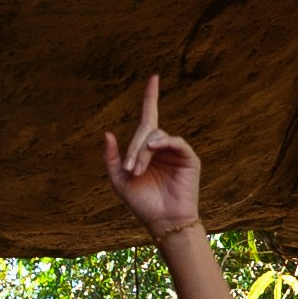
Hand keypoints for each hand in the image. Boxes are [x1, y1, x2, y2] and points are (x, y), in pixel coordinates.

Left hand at [100, 73, 204, 241]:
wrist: (162, 221)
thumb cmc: (142, 203)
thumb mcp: (119, 180)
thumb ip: (112, 157)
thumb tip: (108, 133)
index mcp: (148, 149)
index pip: (150, 116)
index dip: (151, 96)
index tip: (153, 77)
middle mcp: (163, 146)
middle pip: (146, 130)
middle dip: (134, 148)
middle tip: (131, 169)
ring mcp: (176, 151)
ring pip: (156, 136)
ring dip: (143, 152)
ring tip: (138, 172)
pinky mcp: (189, 158)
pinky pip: (175, 142)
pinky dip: (162, 144)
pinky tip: (154, 151)